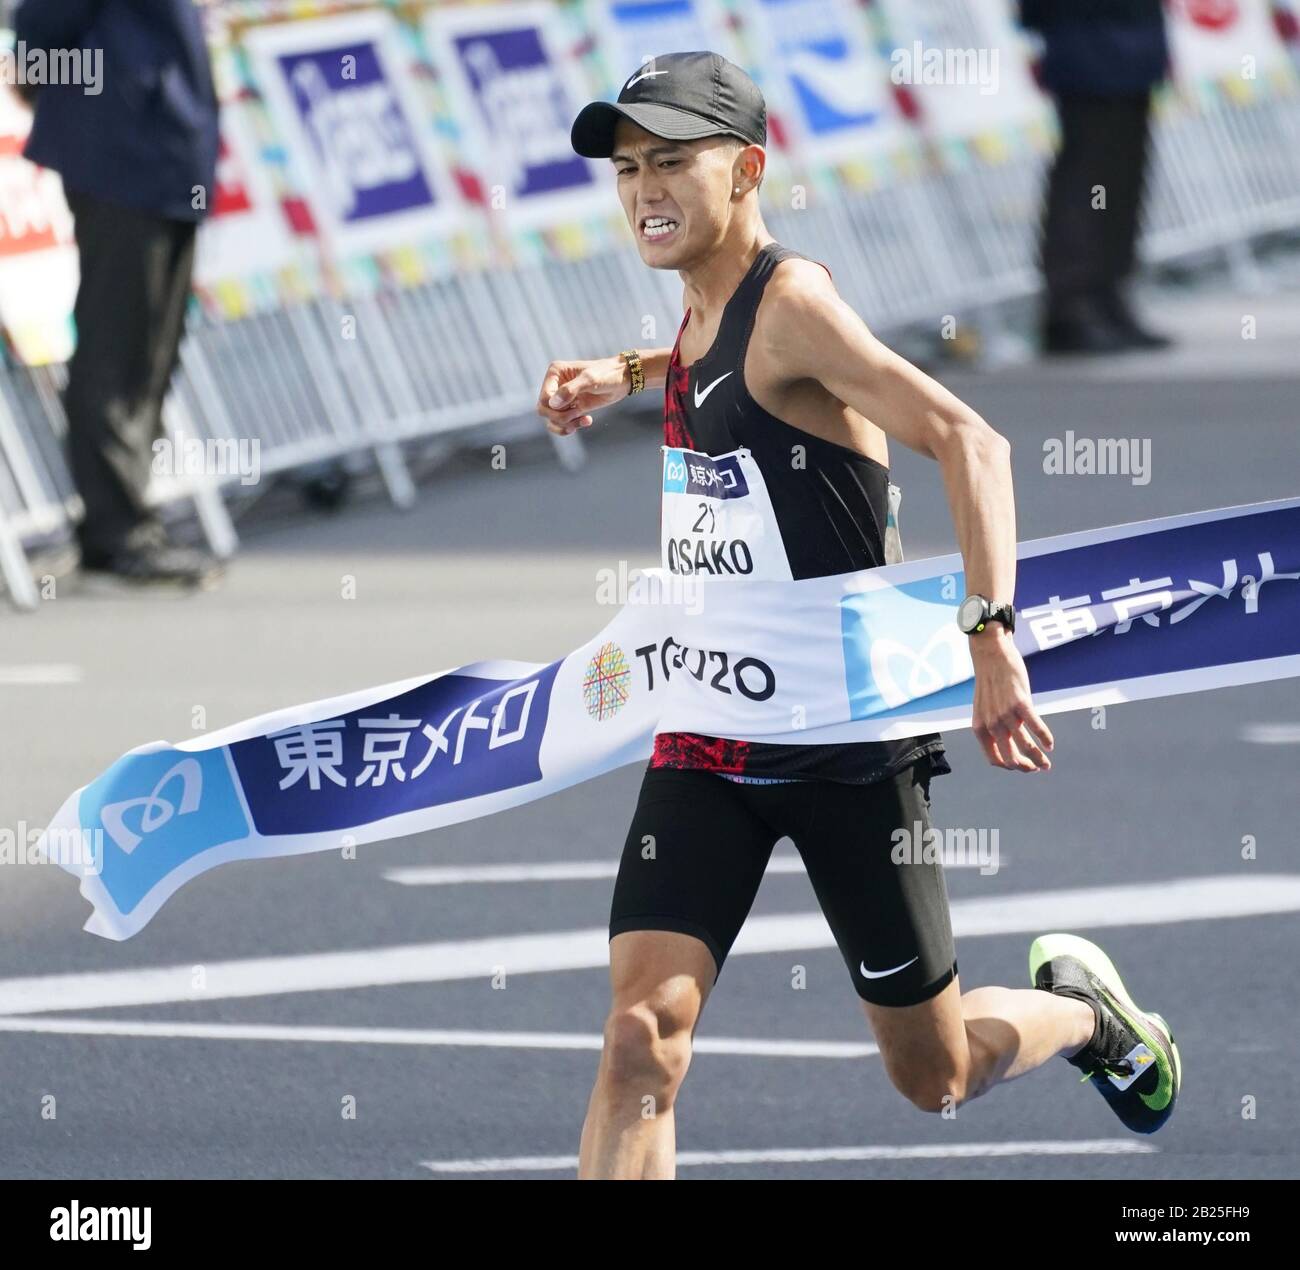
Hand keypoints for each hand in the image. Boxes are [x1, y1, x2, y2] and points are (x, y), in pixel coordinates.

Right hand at [537, 356, 631, 435]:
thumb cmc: (606, 374)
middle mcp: (555, 385)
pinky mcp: (571, 408)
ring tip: (583, 421)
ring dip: (565, 425)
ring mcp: (562, 398)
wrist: (622, 380)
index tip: (574, 406)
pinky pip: (561, 424)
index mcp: (555, 373)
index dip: (555, 407)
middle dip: (560, 417)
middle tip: (577, 414)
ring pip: (551, 419)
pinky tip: (587, 421)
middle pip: (543, 410)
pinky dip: (570, 427)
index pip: (544, 398)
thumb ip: (571, 390)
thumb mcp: (590, 379)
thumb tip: (553, 404)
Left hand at [969, 626, 1053, 771]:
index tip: (1022, 767)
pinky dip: (1045, 738)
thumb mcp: (985, 708)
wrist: (990, 654)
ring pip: (1025, 746)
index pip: (994, 759)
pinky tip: (1050, 744)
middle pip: (1011, 758)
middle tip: (1038, 768)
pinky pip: (1035, 726)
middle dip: (1026, 768)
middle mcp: (991, 724)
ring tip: (1047, 763)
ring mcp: (1005, 714)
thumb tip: (1010, 742)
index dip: (1010, 767)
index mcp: (980, 728)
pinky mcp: (1020, 702)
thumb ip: (994, 725)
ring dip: (1039, 759)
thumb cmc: (990, 682)